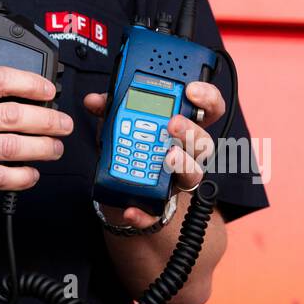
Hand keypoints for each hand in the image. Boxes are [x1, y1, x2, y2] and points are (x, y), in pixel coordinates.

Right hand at [0, 66, 73, 199]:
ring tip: (54, 148)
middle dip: (48, 121)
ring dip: (41, 149)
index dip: (32, 83)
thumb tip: (17, 90)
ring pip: (11, 148)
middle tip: (63, 124)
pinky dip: (21, 177)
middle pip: (13, 116)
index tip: (49, 90)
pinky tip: (31, 173)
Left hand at [82, 80, 225, 229]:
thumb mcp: (119, 122)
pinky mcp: (161, 204)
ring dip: (182, 164)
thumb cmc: (131, 146)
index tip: (191, 90)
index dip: (207, 97)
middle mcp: (187, 153)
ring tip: (166, 157)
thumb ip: (110, 108)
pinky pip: (157, 212)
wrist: (120, 186)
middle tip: (173, 123)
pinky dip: (144, 213)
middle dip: (192, 131)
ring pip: (193, 174)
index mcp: (182, 126)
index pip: (208, 109)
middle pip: (205, 142)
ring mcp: (177, 179)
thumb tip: (95, 100)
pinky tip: (130, 210)